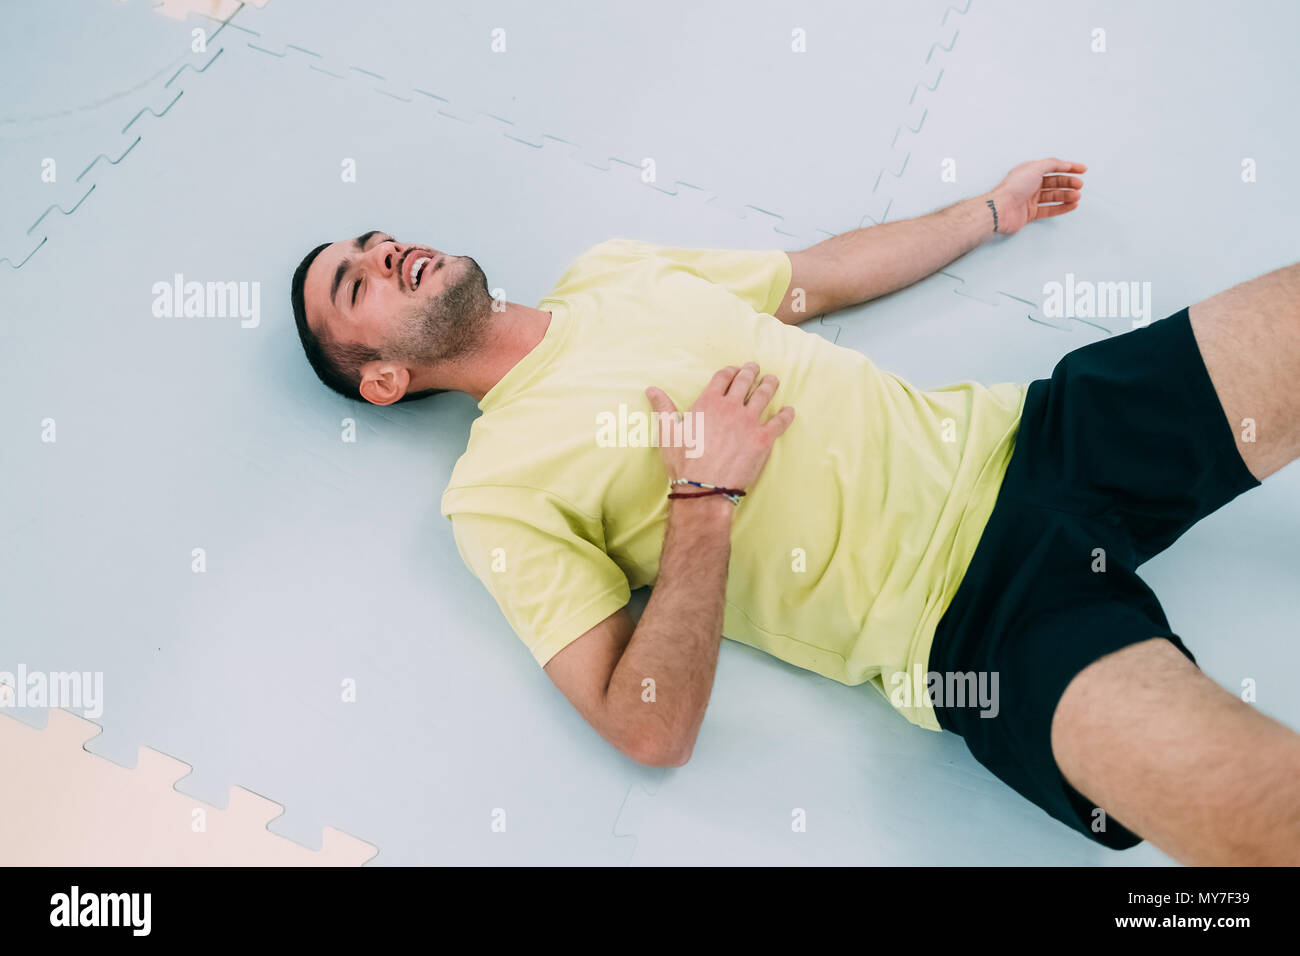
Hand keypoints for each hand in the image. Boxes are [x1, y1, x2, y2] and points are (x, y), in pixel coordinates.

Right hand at [645, 362, 794, 496]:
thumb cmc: (684, 462)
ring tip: (772, 380)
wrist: (704, 489)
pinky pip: (780, 421)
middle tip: (755, 367)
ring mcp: (749, 422)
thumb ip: (663, 407)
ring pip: (764, 394)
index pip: (723, 377)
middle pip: (745, 381)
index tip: (735, 370)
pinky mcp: (763, 439)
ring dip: (770, 384)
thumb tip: (651, 389)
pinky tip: (789, 410)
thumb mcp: (668, 432)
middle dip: (751, 372)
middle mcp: (731, 407)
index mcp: (708, 402)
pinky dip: (786, 414)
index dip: (730, 371)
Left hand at [987, 157, 1086, 235]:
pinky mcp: (1030, 213)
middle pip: (1054, 182)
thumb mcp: (1035, 167)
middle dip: (1069, 183)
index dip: (1069, 167)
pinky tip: (1072, 205)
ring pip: (1053, 196)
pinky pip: (1049, 209)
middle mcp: (1029, 184)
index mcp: (1029, 171)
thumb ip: (1052, 163)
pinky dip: (1062, 207)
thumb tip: (1065, 164)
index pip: (1053, 166)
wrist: (1000, 209)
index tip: (1083, 170)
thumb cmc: (1014, 187)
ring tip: (1077, 196)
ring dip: (1067, 195)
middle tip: (1080, 185)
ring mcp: (1029, 199)